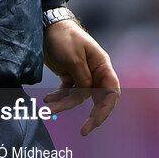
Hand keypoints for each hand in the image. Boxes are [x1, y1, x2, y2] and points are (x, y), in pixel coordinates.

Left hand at [43, 19, 119, 135]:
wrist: (46, 26)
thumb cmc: (64, 37)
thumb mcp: (74, 57)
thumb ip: (83, 78)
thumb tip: (86, 95)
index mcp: (102, 65)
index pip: (111, 91)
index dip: (106, 109)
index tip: (95, 121)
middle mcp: (95, 72)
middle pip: (98, 99)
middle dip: (91, 115)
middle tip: (84, 131)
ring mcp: (83, 75)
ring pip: (78, 98)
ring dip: (65, 105)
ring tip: (48, 108)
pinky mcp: (70, 76)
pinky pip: (68, 93)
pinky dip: (59, 98)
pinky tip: (48, 101)